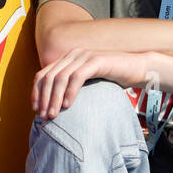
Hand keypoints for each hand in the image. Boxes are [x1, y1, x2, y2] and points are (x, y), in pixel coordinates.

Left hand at [31, 48, 152, 119]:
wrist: (137, 68)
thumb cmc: (113, 80)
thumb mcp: (88, 84)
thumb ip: (72, 89)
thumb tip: (55, 107)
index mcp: (67, 59)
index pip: (43, 74)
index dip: (36, 92)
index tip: (36, 110)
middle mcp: (73, 55)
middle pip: (49, 77)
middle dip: (43, 98)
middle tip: (43, 116)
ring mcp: (84, 56)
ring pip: (61, 77)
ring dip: (54, 98)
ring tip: (53, 115)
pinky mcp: (96, 61)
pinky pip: (77, 77)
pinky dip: (70, 92)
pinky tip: (67, 105)